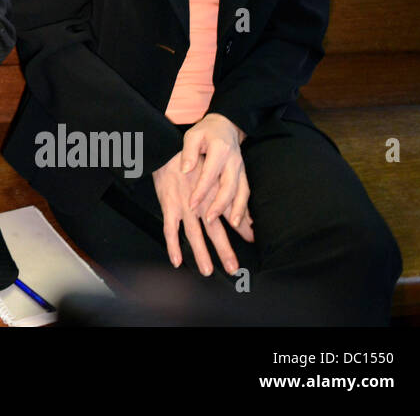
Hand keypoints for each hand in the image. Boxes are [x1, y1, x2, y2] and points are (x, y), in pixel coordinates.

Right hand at [151, 152, 252, 276]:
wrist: (168, 149)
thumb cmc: (193, 162)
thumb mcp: (214, 175)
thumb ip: (230, 197)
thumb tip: (249, 217)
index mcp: (214, 194)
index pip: (231, 215)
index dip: (242, 228)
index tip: (251, 240)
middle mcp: (201, 202)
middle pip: (215, 230)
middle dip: (224, 250)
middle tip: (232, 267)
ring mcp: (184, 206)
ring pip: (193, 234)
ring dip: (200, 253)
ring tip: (207, 270)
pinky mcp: (168, 206)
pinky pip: (170, 229)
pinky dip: (173, 245)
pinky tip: (177, 260)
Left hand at [182, 113, 248, 227]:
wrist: (226, 125)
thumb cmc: (205, 132)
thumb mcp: (192, 135)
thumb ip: (189, 152)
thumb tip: (185, 170)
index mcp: (219, 150)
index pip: (210, 174)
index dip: (201, 191)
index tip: (191, 204)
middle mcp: (233, 161)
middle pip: (229, 186)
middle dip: (220, 205)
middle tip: (209, 219)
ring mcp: (241, 169)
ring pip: (242, 191)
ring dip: (239, 209)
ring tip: (235, 225)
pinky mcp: (243, 174)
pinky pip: (246, 192)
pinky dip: (245, 207)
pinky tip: (245, 220)